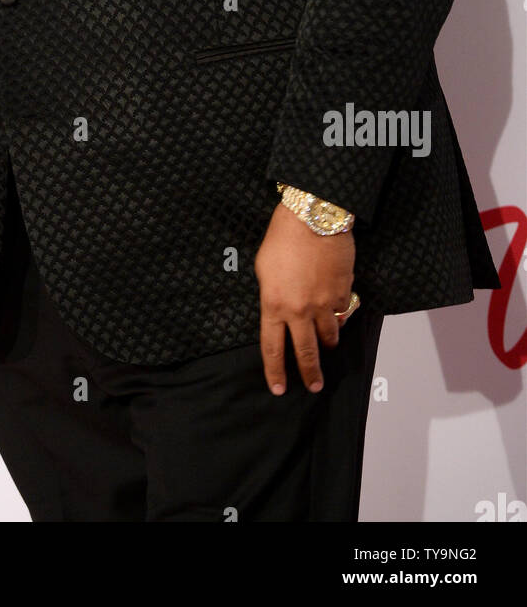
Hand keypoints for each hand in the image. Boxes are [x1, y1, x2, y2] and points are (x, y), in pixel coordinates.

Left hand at [254, 202, 355, 395]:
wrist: (312, 218)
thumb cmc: (283, 237)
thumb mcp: (264, 268)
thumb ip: (271, 295)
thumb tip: (279, 309)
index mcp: (273, 305)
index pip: (272, 348)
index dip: (275, 372)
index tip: (279, 388)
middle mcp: (299, 310)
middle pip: (306, 352)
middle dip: (311, 373)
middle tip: (315, 387)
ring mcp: (324, 304)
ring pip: (330, 335)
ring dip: (329, 342)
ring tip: (329, 345)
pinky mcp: (343, 293)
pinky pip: (343, 312)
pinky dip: (340, 313)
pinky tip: (337, 307)